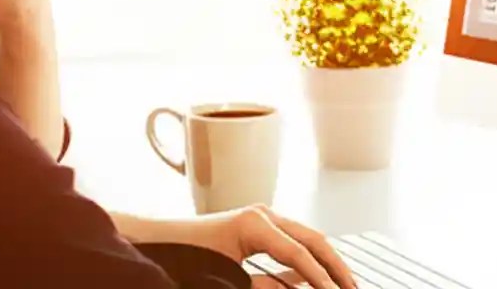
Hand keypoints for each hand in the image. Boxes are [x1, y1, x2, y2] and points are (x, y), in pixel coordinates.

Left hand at [170, 204, 355, 288]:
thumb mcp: (227, 280)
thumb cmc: (183, 260)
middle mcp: (262, 215)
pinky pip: (291, 243)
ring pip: (306, 239)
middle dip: (335, 266)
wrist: (152, 244)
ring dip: (324, 262)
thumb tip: (299, 288)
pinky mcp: (256, 229)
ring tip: (343, 285)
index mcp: (255, 224)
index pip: (299, 253)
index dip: (322, 278)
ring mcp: (260, 218)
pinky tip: (317, 279)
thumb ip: (267, 286)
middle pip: (312, 239)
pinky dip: (306, 260)